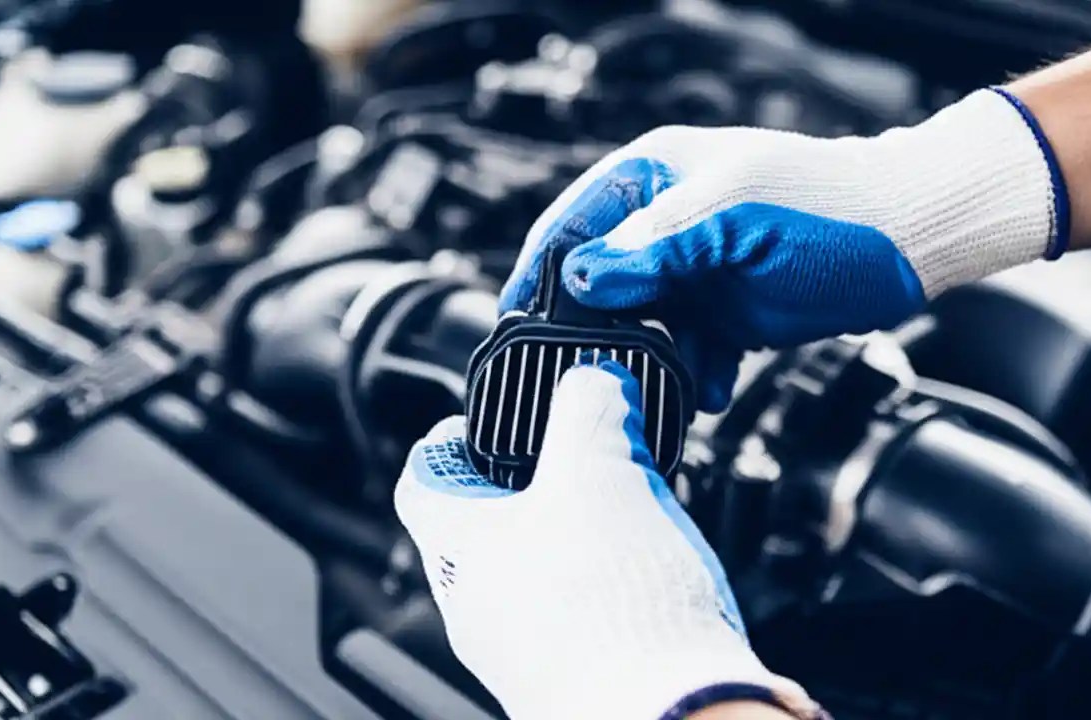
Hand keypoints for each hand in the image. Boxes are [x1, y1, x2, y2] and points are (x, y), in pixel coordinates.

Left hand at [395, 362, 821, 719]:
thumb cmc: (613, 607)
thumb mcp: (600, 468)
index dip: (445, 441)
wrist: (669, 717)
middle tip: (577, 460)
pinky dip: (603, 586)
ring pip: (532, 575)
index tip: (475, 422)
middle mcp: (478, 609)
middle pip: (481, 530)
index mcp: (460, 550)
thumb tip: (593, 382)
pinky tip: (648, 575)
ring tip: (627, 514)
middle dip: (529, 488)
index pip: (421, 482)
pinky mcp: (572, 680)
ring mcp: (522, 653)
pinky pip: (574, 617)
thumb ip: (591, 408)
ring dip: (572, 538)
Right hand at [501, 89, 1064, 411]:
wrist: (909, 241)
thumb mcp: (733, 223)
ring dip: (646, 361)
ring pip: (641, 326)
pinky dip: (690, 374)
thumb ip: (655, 251)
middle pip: (599, 283)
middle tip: (586, 376)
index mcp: (653, 179)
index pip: (572, 226)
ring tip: (655, 390)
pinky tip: (705, 391)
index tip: (517, 325)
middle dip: (596, 332)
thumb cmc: (829, 209)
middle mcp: (664, 224)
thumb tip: (581, 278)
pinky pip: (685, 350)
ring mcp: (693, 270)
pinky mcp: (723, 312)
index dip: (541, 275)